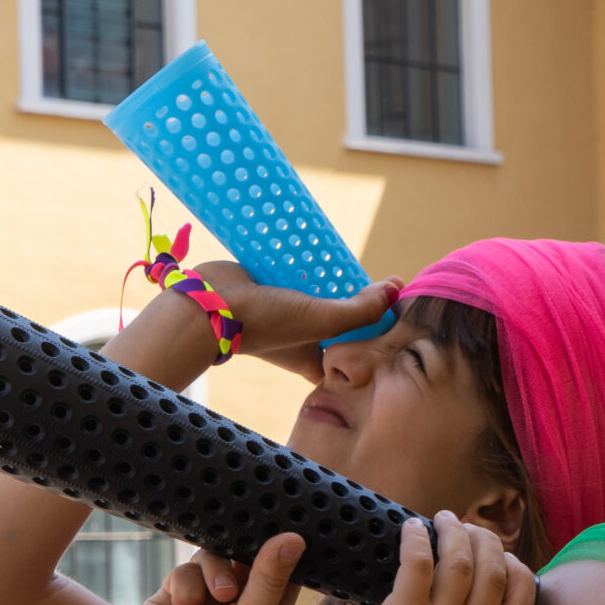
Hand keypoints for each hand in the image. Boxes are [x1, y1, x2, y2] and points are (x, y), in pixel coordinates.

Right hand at [121, 533, 308, 604]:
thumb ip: (271, 576)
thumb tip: (295, 537)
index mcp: (269, 601)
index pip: (282, 561)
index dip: (283, 545)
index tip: (286, 529)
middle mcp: (239, 593)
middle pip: (243, 550)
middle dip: (242, 553)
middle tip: (244, 563)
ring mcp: (206, 591)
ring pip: (212, 555)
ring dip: (215, 574)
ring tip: (219, 599)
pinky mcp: (175, 592)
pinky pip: (183, 569)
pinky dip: (187, 589)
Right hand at [200, 260, 400, 381]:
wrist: (208, 305)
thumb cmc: (265, 323)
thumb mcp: (322, 320)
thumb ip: (361, 310)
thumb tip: (396, 289)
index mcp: (311, 358)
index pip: (348, 354)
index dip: (368, 340)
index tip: (388, 315)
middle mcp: (298, 337)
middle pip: (335, 319)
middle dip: (351, 301)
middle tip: (373, 280)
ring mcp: (281, 311)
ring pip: (314, 293)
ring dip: (327, 276)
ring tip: (347, 258)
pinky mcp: (268, 287)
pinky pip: (293, 274)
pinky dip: (304, 262)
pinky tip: (319, 246)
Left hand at [327, 515, 535, 604]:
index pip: (524, 598)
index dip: (518, 567)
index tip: (503, 556)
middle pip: (496, 569)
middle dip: (486, 539)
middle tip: (467, 527)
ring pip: (461, 560)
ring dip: (454, 531)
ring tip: (442, 518)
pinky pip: (418, 564)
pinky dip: (417, 540)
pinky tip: (410, 529)